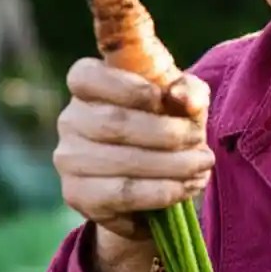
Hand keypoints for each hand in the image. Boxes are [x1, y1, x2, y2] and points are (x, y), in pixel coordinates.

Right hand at [53, 58, 213, 271]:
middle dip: (167, 134)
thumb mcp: (183, 99)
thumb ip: (188, 90)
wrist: (155, 176)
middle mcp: (70, 118)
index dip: (126, 87)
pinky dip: (161, 192)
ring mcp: (69, 158)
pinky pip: (123, 194)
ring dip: (172, 166)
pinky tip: (186, 188)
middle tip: (200, 140)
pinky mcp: (78, 195)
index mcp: (88, 82)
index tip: (160, 96)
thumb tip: (182, 98)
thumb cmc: (166, 120)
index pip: (86, 76)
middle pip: (115, 123)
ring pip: (123, 162)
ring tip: (202, 167)